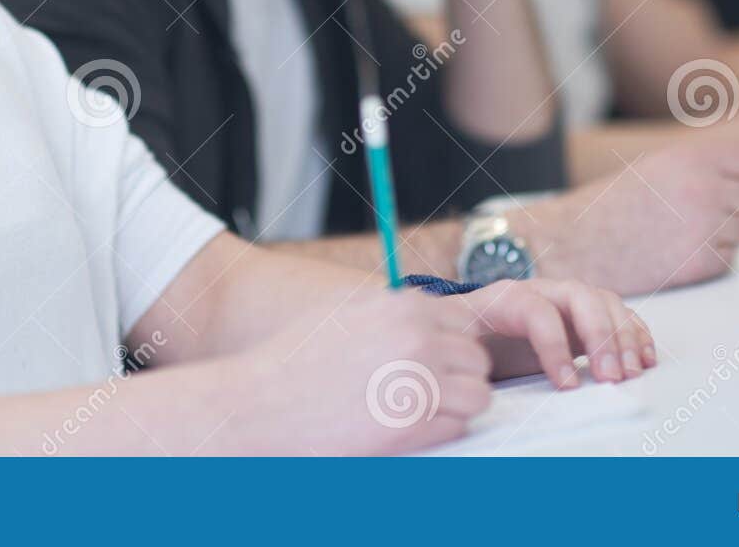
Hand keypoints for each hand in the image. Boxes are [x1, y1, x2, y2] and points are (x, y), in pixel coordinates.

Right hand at [231, 290, 494, 454]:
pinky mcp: (411, 428)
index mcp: (403, 307)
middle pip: (477, 360)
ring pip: (478, 396)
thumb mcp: (347, 312)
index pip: (466, 322)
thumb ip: (394, 311)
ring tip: (420, 410)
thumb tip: (432, 317)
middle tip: (425, 390)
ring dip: (456, 405)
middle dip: (458, 376)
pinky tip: (406, 427)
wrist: (261, 404)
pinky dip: (439, 431)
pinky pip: (457, 428)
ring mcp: (417, 384)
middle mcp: (417, 340)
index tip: (433, 359)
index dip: (452, 344)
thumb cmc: (298, 360)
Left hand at [460, 277, 656, 386]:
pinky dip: (635, 334)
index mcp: (505, 298)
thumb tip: (478, 381)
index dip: (555, 347)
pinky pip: (617, 314)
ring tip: (630, 373)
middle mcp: (541, 291)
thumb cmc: (465, 340)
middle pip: (580, 297)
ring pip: (603, 303)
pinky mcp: (583, 317)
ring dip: (623, 336)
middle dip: (601, 336)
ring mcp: (565, 301)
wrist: (467, 330)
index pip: (537, 310)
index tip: (566, 385)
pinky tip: (644, 359)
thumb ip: (467, 356)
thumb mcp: (456, 345)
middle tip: (611, 378)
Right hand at [518, 142, 738, 294]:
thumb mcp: (659, 166)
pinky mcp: (701, 262)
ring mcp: (706, 227)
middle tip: (718, 211)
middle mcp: (705, 190)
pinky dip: (716, 255)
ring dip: (731, 231)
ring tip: (693, 230)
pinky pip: (731, 256)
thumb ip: (704, 167)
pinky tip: (685, 249)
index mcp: (694, 159)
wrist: (581, 241)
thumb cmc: (616, 204)